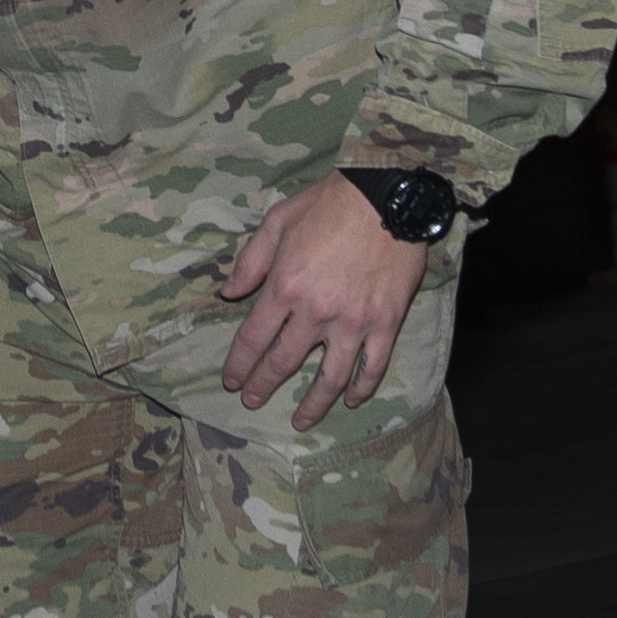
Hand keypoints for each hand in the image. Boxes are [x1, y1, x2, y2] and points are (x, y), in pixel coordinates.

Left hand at [216, 177, 427, 430]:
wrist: (388, 196)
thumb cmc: (330, 203)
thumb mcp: (278, 221)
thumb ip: (250, 261)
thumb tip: (228, 293)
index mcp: (285, 287)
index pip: (253, 339)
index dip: (238, 364)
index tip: (230, 380)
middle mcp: (316, 312)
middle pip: (283, 363)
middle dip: (262, 386)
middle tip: (251, 400)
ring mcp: (354, 322)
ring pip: (328, 377)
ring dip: (311, 404)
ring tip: (300, 421)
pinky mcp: (386, 323)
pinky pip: (372, 366)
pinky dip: (361, 388)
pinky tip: (350, 399)